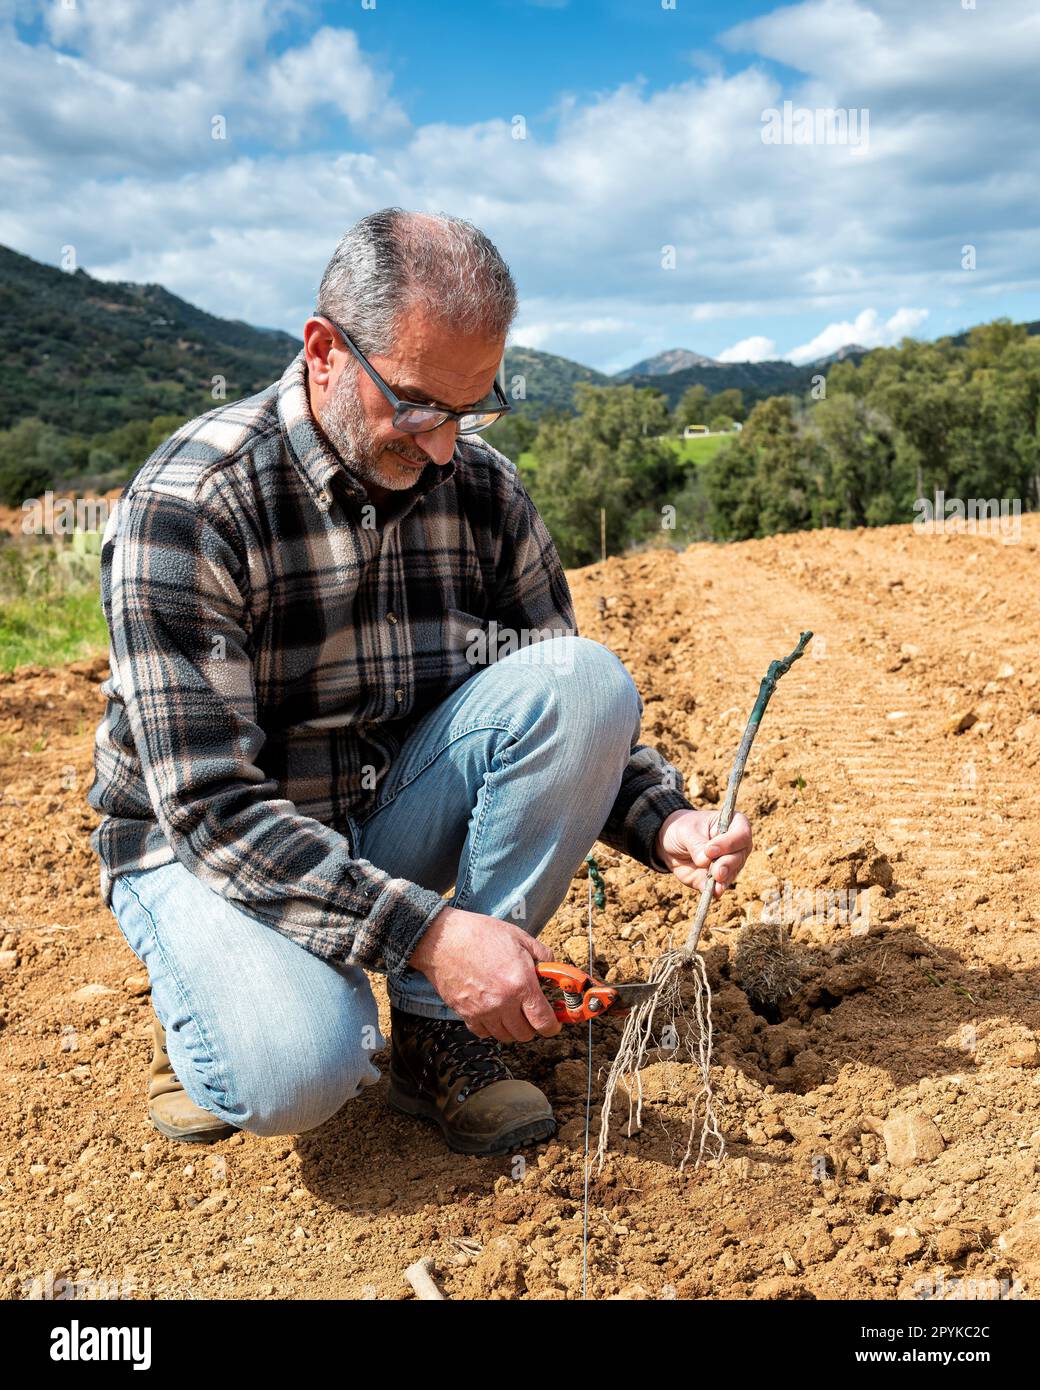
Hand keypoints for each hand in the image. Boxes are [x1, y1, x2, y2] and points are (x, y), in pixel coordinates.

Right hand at [407, 906, 561, 1043]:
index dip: (552, 1026)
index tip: (553, 1023)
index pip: (544, 1021)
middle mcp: (503, 1003)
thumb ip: (542, 955)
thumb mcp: (519, 937)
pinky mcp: (465, 1014)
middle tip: (531, 1012)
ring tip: (512, 1011)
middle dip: (533, 1025)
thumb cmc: (480, 934)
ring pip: (505, 1036)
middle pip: (525, 1034)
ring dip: (512, 1027)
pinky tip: (493, 1012)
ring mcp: (483, 1011)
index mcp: (521, 984)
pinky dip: (491, 1028)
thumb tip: (553, 970)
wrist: (443, 939)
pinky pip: (484, 1033)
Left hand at [654, 808, 751, 896]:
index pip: (741, 834)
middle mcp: (737, 845)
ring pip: (732, 872)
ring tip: (715, 882)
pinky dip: (716, 889)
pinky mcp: (719, 879)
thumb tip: (704, 861)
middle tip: (716, 871)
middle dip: (727, 864)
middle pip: (739, 856)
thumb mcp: (686, 831)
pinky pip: (720, 886)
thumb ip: (696, 844)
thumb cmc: (683, 828)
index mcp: (734, 824)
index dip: (729, 843)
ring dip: (723, 879)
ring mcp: (730, 863)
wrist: (672, 843)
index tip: (710, 850)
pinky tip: (713, 892)